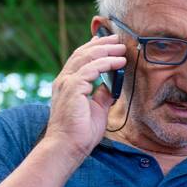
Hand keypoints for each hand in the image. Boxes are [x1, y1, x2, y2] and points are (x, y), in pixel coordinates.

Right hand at [45, 33, 126, 157]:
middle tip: (117, 39)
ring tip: (121, 48)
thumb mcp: (97, 109)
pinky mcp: (72, 88)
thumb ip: (102, 95)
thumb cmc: (80, 133)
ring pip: (87, 58)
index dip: (93, 48)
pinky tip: (119, 61)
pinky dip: (106, 63)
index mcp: (67, 84)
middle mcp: (64, 80)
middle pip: (82, 54)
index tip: (108, 42)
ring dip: (106, 50)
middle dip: (101, 44)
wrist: (68, 147)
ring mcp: (66, 83)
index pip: (80, 59)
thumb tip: (111, 85)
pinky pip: (91, 69)